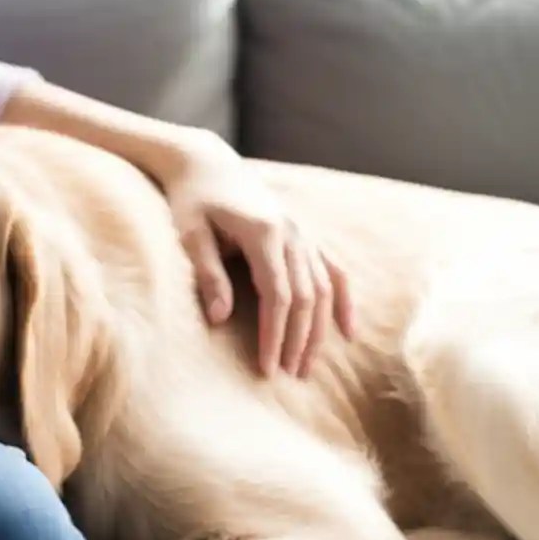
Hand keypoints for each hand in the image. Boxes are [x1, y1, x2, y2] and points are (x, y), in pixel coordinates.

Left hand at [162, 133, 353, 377]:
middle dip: (298, 340)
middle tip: (287, 376)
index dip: (274, 334)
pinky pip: (333, 270)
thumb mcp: (190, 233)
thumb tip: (220, 318)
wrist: (206, 163)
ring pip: (322, 288)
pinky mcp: (304, 234)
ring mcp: (303, 232)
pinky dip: (342, 301)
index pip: (276, 296)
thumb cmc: (191, 199)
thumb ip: (207, 273)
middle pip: (305, 297)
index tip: (267, 367)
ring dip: (318, 329)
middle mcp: (292, 233)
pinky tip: (348, 331)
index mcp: (264, 233)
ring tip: (306, 365)